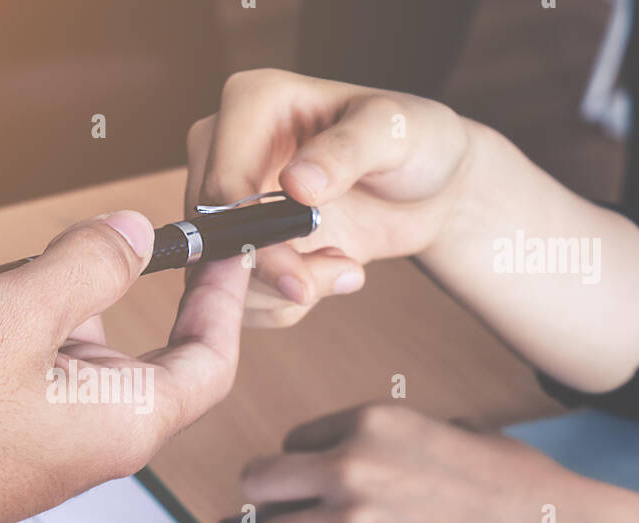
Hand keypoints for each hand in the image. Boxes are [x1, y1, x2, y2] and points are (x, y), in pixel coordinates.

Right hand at [0, 211, 250, 522]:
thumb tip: (133, 235)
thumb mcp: (14, 314)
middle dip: (15, 279)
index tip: (220, 245)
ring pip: (5, 320)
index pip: (207, 354)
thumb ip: (87, 264)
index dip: (221, 295)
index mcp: (122, 413)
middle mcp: (79, 423)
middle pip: (84, 316)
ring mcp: (19, 422)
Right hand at [186, 69, 473, 326]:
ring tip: (345, 268)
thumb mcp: (396, 133)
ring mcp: (225, 199)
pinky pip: (236, 296)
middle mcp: (223, 148)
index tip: (301, 277)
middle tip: (342, 272)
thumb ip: (349, 151)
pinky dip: (282, 302)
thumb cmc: (415, 142)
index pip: (221, 187)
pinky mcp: (236, 241)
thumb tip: (297, 183)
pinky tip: (327, 274)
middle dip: (273, 272)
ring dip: (283, 292)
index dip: (252, 240)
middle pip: (213, 237)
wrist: (425, 189)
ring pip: (218, 275)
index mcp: (252, 103)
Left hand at [241, 404, 602, 522]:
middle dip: (272, 502)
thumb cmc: (519, 485)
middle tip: (294, 518)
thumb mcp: (452, 429)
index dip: (303, 467)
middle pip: (258, 484)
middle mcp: (350, 468)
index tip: (318, 486)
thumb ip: (394, 437)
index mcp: (371, 423)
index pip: (291, 443)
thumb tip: (356, 448)